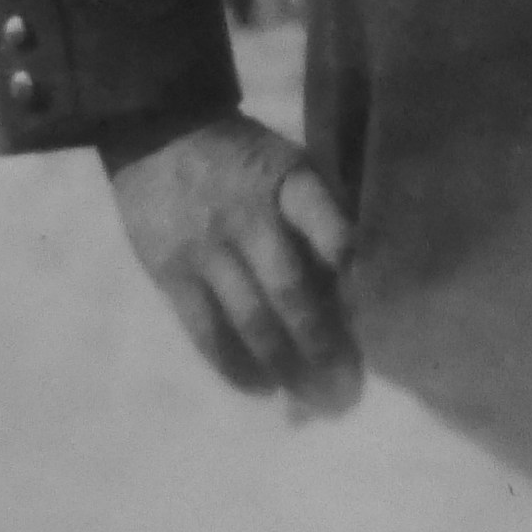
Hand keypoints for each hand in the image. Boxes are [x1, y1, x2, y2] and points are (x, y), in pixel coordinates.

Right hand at [103, 108, 362, 415]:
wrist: (159, 127)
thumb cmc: (243, 157)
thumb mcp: (288, 162)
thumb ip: (319, 214)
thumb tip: (353, 288)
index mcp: (287, 178)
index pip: (323, 218)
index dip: (347, 256)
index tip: (372, 302)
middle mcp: (248, 215)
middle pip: (291, 291)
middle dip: (324, 347)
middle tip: (348, 392)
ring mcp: (206, 248)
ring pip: (251, 322)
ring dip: (285, 369)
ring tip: (312, 403)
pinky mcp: (171, 273)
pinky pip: (206, 332)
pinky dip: (236, 367)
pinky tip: (261, 387)